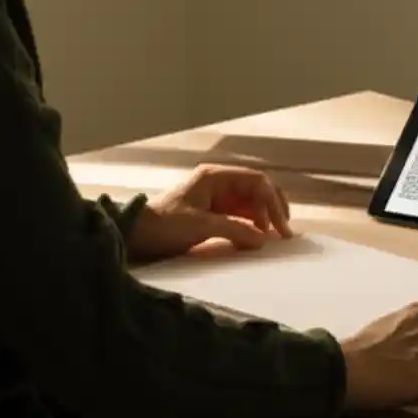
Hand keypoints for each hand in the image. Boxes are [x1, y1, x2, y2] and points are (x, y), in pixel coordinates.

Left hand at [127, 164, 292, 260]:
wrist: (135, 234)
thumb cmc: (165, 224)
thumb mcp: (201, 226)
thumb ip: (235, 229)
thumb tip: (263, 239)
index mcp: (217, 177)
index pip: (258, 181)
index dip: (274, 202)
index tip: (280, 226)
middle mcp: (220, 183)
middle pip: (258, 190)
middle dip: (273, 209)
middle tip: (283, 232)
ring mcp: (217, 197)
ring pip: (251, 204)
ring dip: (263, 220)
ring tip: (270, 239)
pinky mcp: (213, 213)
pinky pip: (240, 216)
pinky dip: (251, 227)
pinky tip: (254, 240)